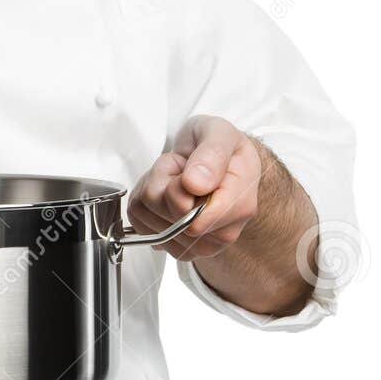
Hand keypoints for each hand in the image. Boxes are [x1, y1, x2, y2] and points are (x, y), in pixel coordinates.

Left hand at [127, 115, 261, 260]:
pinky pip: (140, 223)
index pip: (196, 217)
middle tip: (183, 168)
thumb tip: (196, 183)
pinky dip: (145, 202)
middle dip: (165, 181)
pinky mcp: (175, 246)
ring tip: (176, 177)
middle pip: (168, 213)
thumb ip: (212, 154)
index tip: (187, 166)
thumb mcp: (219, 133)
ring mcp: (198, 245)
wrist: (215, 162)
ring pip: (149, 216)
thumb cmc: (220, 148)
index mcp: (240, 206)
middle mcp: (222, 233)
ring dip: (153, 189)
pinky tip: (166, 193)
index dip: (181, 186)